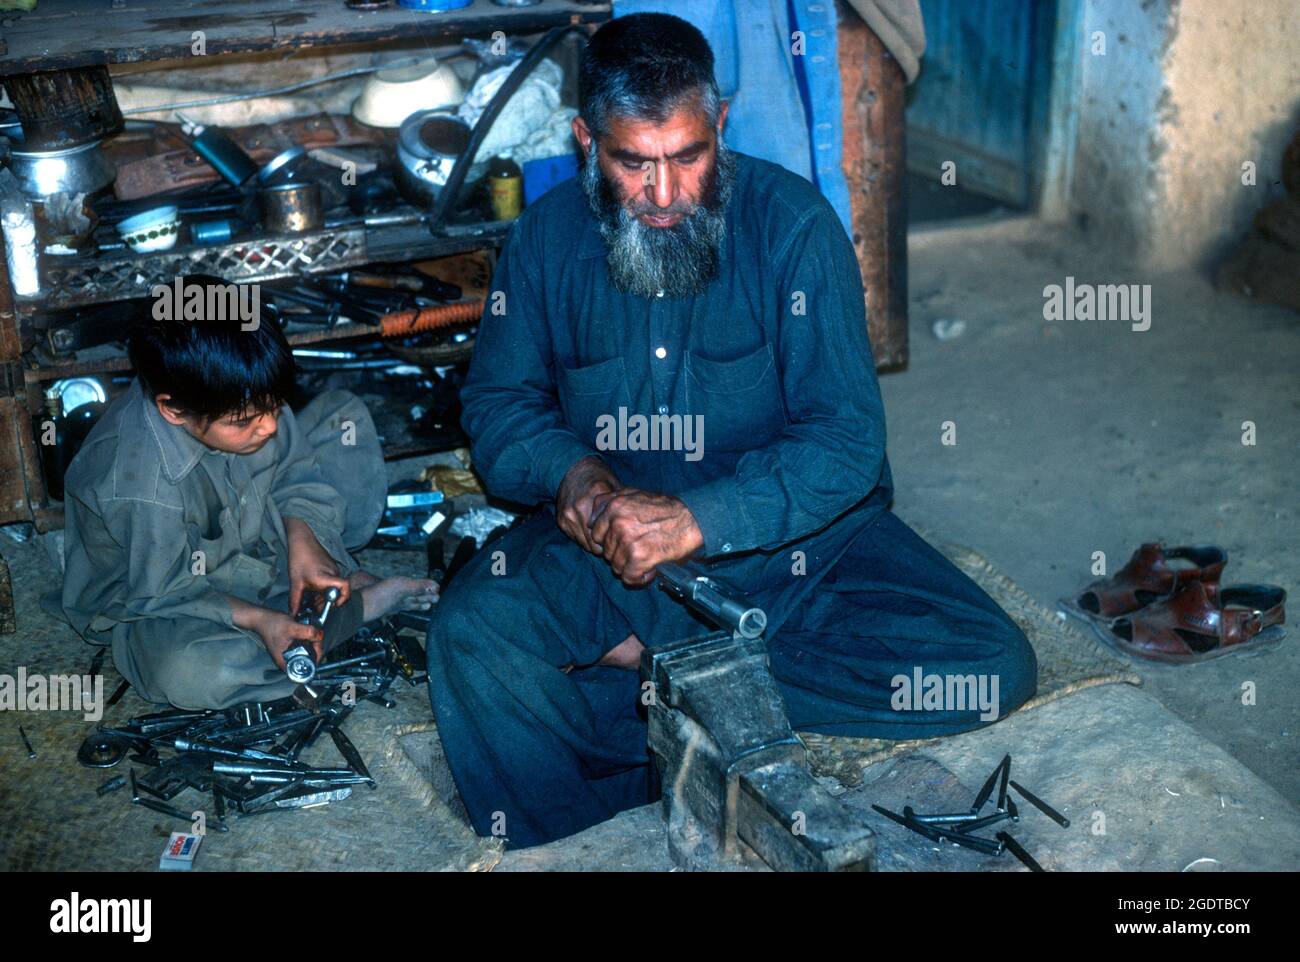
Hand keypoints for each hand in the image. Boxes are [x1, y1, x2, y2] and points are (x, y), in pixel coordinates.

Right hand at [249, 608, 324, 669]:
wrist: (261, 618)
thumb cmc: (271, 624)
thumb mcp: (292, 627)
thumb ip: (307, 632)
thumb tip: (320, 636)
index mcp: (286, 663)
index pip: (306, 669)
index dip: (316, 659)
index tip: (319, 647)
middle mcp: (287, 662)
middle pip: (309, 661)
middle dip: (316, 649)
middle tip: (317, 636)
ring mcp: (288, 656)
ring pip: (307, 654)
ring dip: (312, 644)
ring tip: (313, 634)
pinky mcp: (289, 649)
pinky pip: (303, 648)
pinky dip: (307, 642)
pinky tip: (308, 634)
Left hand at [285, 517, 351, 615]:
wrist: (302, 539)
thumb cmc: (300, 558)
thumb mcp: (295, 582)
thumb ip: (295, 600)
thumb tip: (294, 614)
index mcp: (326, 578)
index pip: (345, 588)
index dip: (343, 598)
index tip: (333, 605)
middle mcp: (334, 574)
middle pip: (338, 593)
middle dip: (328, 603)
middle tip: (315, 607)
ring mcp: (334, 570)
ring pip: (333, 588)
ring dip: (324, 596)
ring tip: (311, 598)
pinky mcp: (331, 567)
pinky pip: (331, 582)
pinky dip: (323, 588)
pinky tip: (312, 589)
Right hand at [555, 456, 620, 554]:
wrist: (572, 469)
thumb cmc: (598, 478)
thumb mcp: (614, 484)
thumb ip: (623, 503)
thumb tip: (636, 523)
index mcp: (597, 493)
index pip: (611, 526)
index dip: (618, 535)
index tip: (623, 537)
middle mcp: (580, 505)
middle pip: (598, 540)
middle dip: (607, 544)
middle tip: (615, 542)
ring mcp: (569, 514)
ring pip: (586, 543)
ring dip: (596, 544)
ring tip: (604, 538)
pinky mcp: (561, 520)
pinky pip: (576, 539)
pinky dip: (585, 539)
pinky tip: (591, 532)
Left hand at [587, 488, 703, 585]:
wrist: (693, 520)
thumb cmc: (667, 508)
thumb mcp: (635, 494)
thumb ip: (613, 502)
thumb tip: (595, 517)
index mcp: (613, 506)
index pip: (595, 532)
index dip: (609, 539)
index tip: (623, 540)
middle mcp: (616, 522)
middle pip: (606, 551)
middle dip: (620, 554)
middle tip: (639, 550)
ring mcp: (626, 540)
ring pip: (616, 566)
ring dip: (631, 567)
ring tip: (647, 559)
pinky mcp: (638, 557)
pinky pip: (628, 577)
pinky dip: (639, 578)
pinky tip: (650, 570)